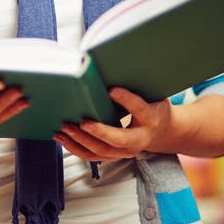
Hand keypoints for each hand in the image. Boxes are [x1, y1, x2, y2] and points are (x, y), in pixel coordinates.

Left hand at [54, 87, 171, 161]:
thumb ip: (138, 85)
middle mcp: (139, 139)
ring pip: (101, 151)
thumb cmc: (152, 107)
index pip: (138, 109)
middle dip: (99, 131)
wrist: (161, 131)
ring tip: (65, 128)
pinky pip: (92, 156)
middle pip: (118, 139)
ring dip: (81, 140)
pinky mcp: (113, 155)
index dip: (126, 99)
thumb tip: (114, 67)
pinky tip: (62, 138)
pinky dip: (75, 148)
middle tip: (82, 122)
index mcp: (151, 118)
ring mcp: (126, 151)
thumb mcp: (153, 94)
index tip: (111, 90)